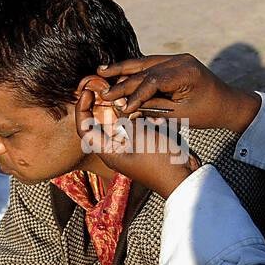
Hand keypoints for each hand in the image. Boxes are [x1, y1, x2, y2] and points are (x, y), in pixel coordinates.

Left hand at [75, 76, 198, 198]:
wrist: (184, 178)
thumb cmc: (159, 161)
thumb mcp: (140, 135)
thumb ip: (125, 118)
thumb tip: (116, 103)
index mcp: (109, 152)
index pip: (85, 129)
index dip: (81, 109)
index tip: (88, 92)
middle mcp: (117, 149)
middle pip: (103, 122)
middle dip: (108, 104)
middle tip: (113, 87)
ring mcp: (132, 146)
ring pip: (124, 121)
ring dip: (130, 110)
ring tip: (138, 99)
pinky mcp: (146, 143)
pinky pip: (139, 126)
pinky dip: (144, 117)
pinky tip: (155, 115)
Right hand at [95, 54, 261, 134]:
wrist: (228, 103)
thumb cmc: (208, 113)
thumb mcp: (181, 115)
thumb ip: (155, 108)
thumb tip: (127, 108)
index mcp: (186, 72)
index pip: (153, 81)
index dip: (134, 95)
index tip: (121, 108)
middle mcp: (181, 60)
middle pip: (145, 70)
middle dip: (123, 82)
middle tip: (103, 92)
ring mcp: (178, 58)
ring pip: (145, 63)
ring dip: (122, 68)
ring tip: (101, 71)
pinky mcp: (175, 61)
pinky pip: (150, 64)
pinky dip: (134, 69)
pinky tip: (117, 70)